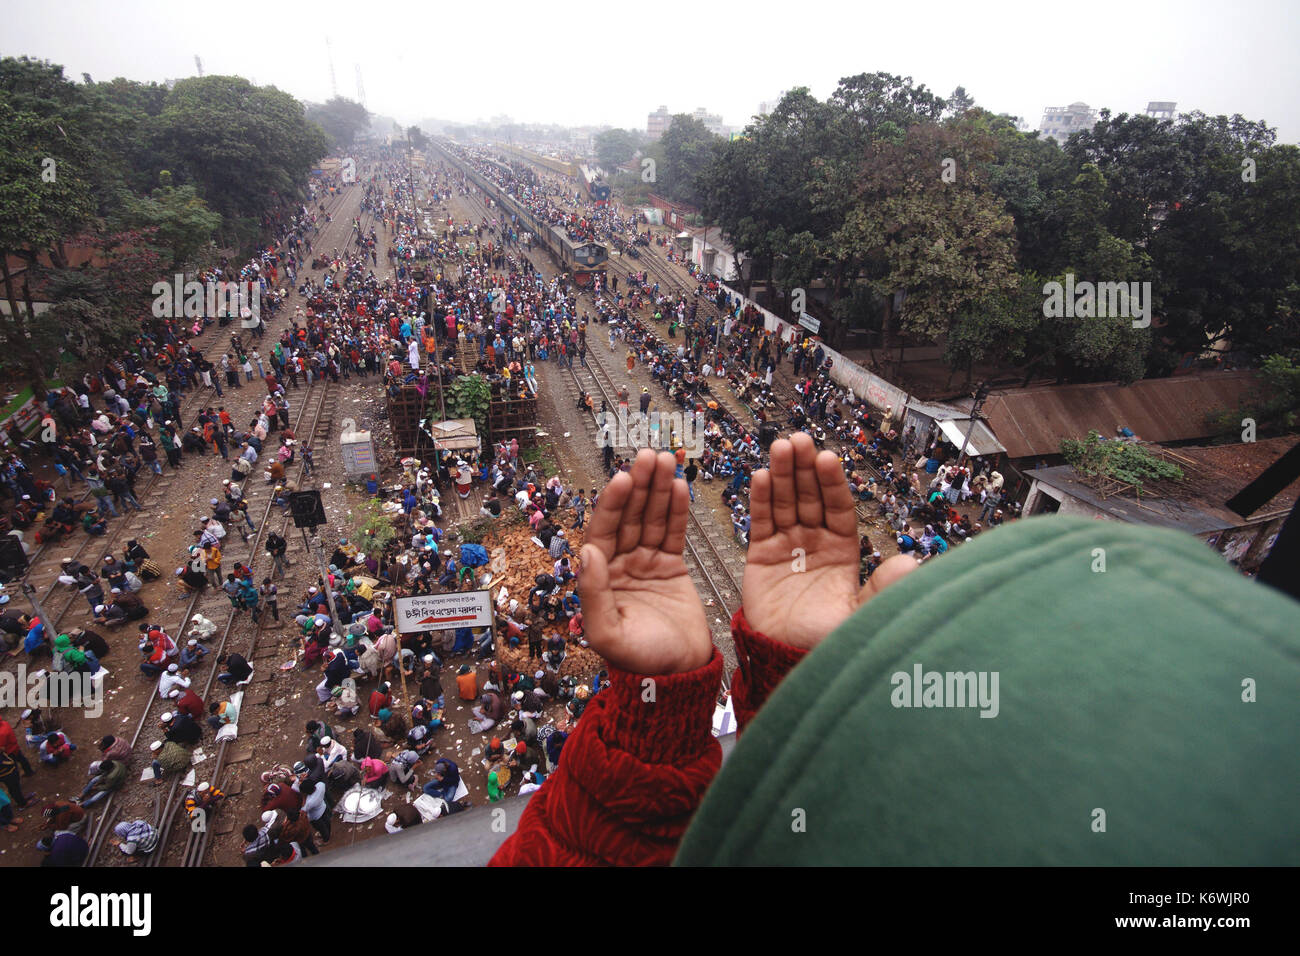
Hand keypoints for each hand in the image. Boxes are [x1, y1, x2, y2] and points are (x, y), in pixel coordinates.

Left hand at [579, 448, 711, 675]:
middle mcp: (619, 566)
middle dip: (638, 486)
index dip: (613, 503)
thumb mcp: (608, 634)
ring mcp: (645, 564)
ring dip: (656, 489)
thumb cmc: (639, 663)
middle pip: (628, 516)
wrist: (678, 678)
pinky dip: (676, 509)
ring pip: (650, 518)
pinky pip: (672, 531)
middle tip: (648, 456)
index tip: (624, 478)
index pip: (603, 531)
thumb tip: (585, 552)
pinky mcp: (670, 567)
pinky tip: (678, 485)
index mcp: (599, 578)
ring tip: (665, 459)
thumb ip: (594, 594)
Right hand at [743, 432, 915, 649]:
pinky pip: (761, 522)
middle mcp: (815, 543)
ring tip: (781, 447)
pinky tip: (762, 475)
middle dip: (805, 468)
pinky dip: (761, 499)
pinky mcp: (761, 557)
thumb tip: (913, 565)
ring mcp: (788, 547)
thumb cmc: (828, 643)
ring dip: (783, 474)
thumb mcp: (862, 614)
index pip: (840, 507)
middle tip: (800, 440)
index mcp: (843, 552)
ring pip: (785, 502)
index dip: (833, 483)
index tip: (829, 459)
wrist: (787, 662)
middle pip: (810, 497)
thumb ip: (883, 588)